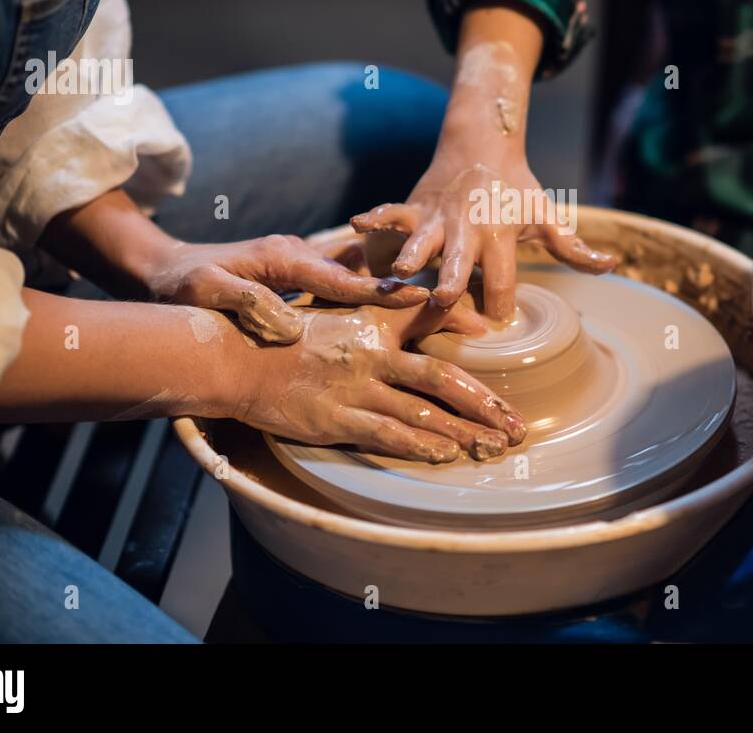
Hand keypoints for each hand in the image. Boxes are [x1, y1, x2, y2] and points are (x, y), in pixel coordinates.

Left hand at [141, 234, 427, 343]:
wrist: (163, 269)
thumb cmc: (181, 287)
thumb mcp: (206, 293)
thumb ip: (247, 303)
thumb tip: (291, 327)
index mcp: (284, 259)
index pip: (344, 279)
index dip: (383, 292)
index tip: (423, 298)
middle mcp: (300, 254)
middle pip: (363, 273)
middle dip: (406, 286)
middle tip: (449, 299)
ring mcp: (301, 262)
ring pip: (357, 274)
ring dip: (394, 287)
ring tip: (439, 303)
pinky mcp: (298, 273)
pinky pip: (342, 282)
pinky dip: (371, 291)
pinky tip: (397, 305)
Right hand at [230, 298, 527, 461]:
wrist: (235, 357)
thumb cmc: (285, 333)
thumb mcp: (334, 306)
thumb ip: (377, 305)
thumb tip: (418, 296)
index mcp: (372, 320)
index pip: (429, 317)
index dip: (464, 326)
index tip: (494, 338)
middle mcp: (372, 353)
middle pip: (442, 378)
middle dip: (485, 404)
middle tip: (517, 425)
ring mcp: (356, 387)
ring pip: (424, 412)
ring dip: (464, 433)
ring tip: (494, 447)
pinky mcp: (336, 418)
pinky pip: (388, 434)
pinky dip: (422, 445)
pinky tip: (448, 455)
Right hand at [351, 151, 616, 319]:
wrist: (481, 143)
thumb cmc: (516, 189)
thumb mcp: (546, 216)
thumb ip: (574, 247)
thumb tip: (613, 264)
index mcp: (500, 236)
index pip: (501, 281)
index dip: (499, 305)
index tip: (496, 323)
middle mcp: (466, 230)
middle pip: (458, 263)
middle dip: (452, 284)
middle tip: (444, 302)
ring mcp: (437, 220)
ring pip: (421, 242)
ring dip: (409, 257)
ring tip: (399, 273)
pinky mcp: (413, 209)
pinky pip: (390, 212)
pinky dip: (374, 216)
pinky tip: (356, 224)